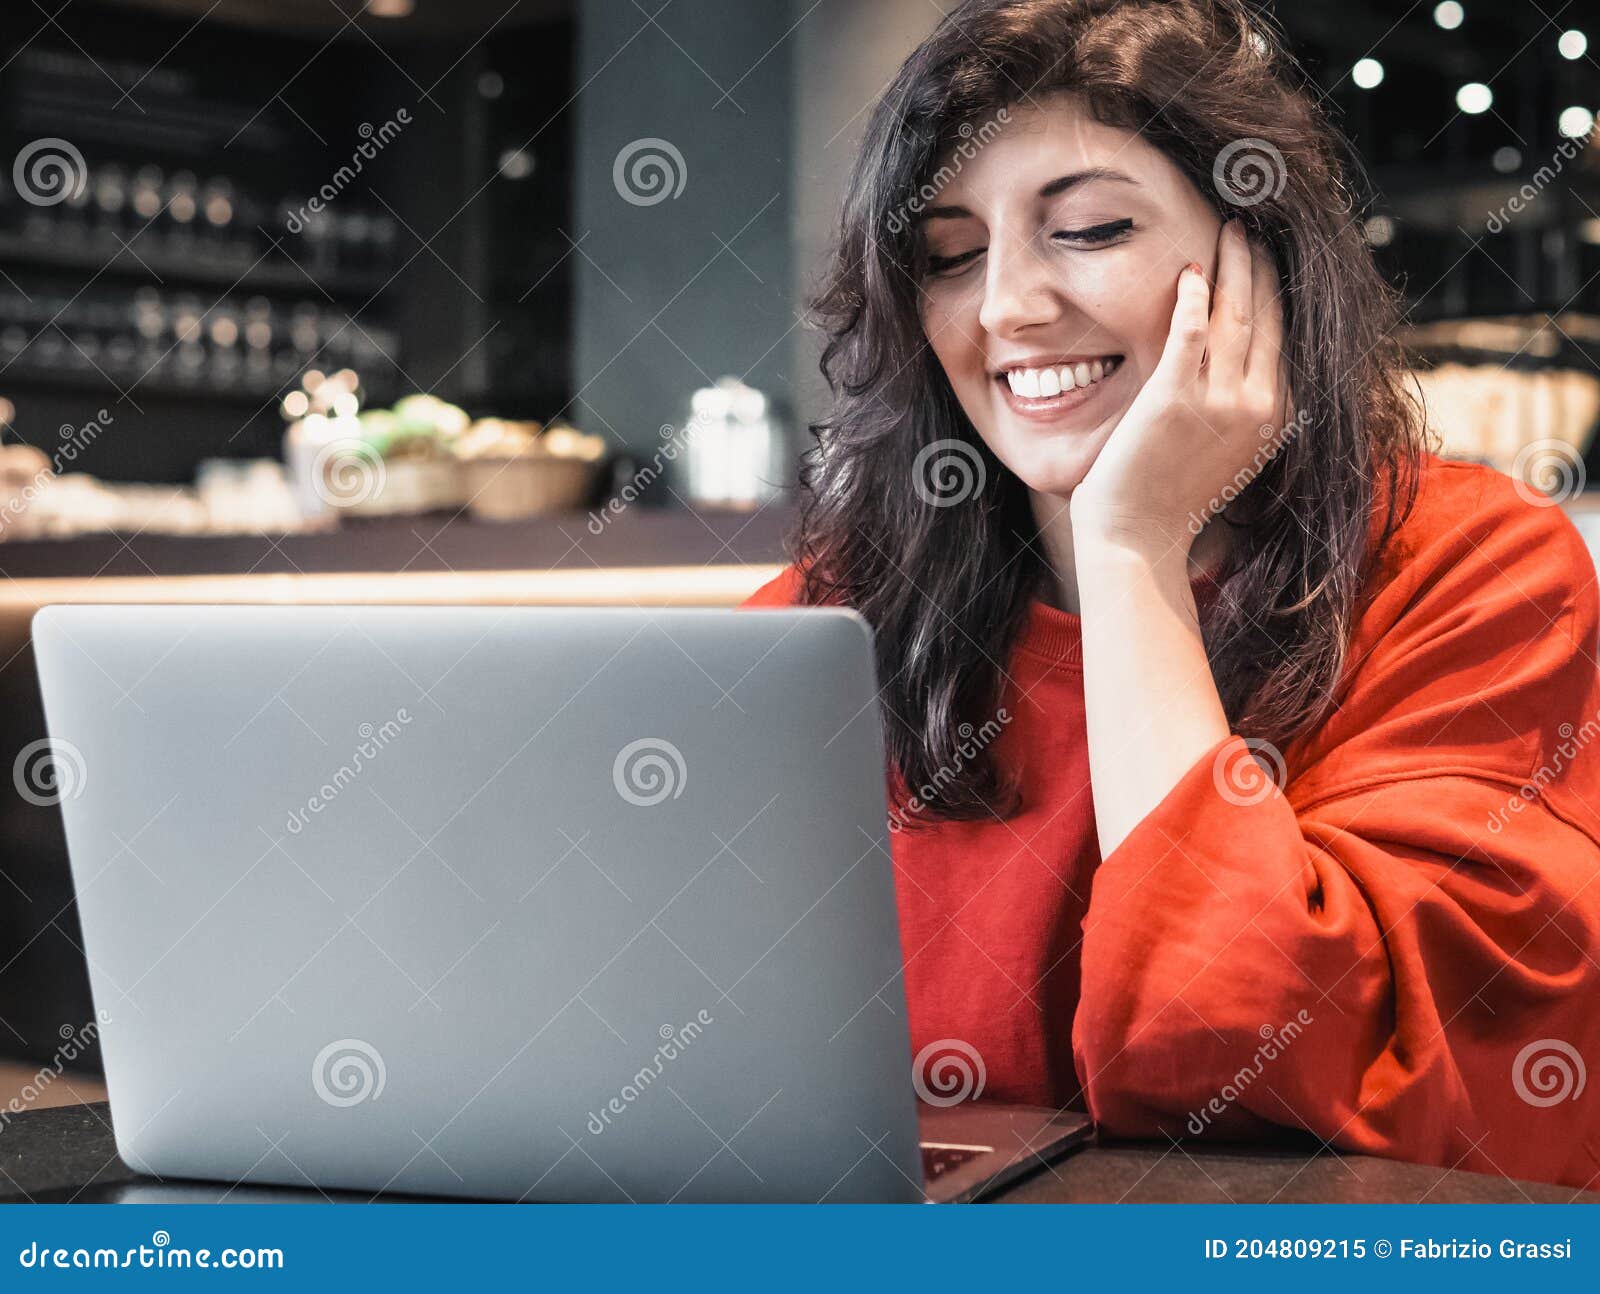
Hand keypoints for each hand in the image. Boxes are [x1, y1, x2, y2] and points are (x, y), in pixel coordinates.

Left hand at [1071, 219, 1292, 553]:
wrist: (1138, 535)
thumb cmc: (1173, 497)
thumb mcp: (1231, 452)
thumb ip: (1246, 409)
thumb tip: (1248, 371)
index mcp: (1276, 415)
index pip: (1285, 335)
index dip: (1278, 289)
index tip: (1269, 258)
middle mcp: (1257, 404)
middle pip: (1266, 314)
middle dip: (1261, 264)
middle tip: (1249, 229)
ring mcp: (1218, 400)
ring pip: (1235, 312)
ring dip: (1233, 264)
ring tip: (1229, 231)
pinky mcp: (1174, 397)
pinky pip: (1191, 330)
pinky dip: (1194, 295)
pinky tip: (1191, 269)